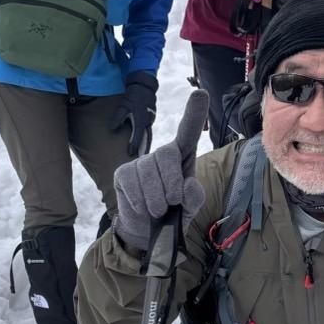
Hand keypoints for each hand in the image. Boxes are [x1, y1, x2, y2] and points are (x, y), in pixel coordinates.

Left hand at [111, 72, 157, 158]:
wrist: (144, 87)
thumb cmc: (133, 96)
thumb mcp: (124, 106)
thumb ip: (118, 118)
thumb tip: (112, 129)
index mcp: (141, 119)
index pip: (137, 136)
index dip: (134, 145)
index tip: (130, 153)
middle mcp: (147, 121)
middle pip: (146, 139)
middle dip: (144, 149)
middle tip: (141, 159)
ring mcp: (150, 120)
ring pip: (148, 135)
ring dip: (146, 144)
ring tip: (143, 154)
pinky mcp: (151, 118)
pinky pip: (149, 130)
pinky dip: (147, 137)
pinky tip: (144, 142)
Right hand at [113, 89, 207, 250]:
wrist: (147, 230)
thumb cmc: (173, 213)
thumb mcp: (190, 208)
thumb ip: (195, 198)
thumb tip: (187, 184)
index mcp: (183, 157)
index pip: (188, 132)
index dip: (194, 113)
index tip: (200, 94)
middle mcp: (162, 155)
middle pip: (167, 156)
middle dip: (171, 184)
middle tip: (173, 203)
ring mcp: (140, 162)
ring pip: (148, 174)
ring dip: (156, 200)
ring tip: (158, 211)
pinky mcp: (123, 173)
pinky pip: (132, 186)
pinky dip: (140, 204)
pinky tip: (143, 208)